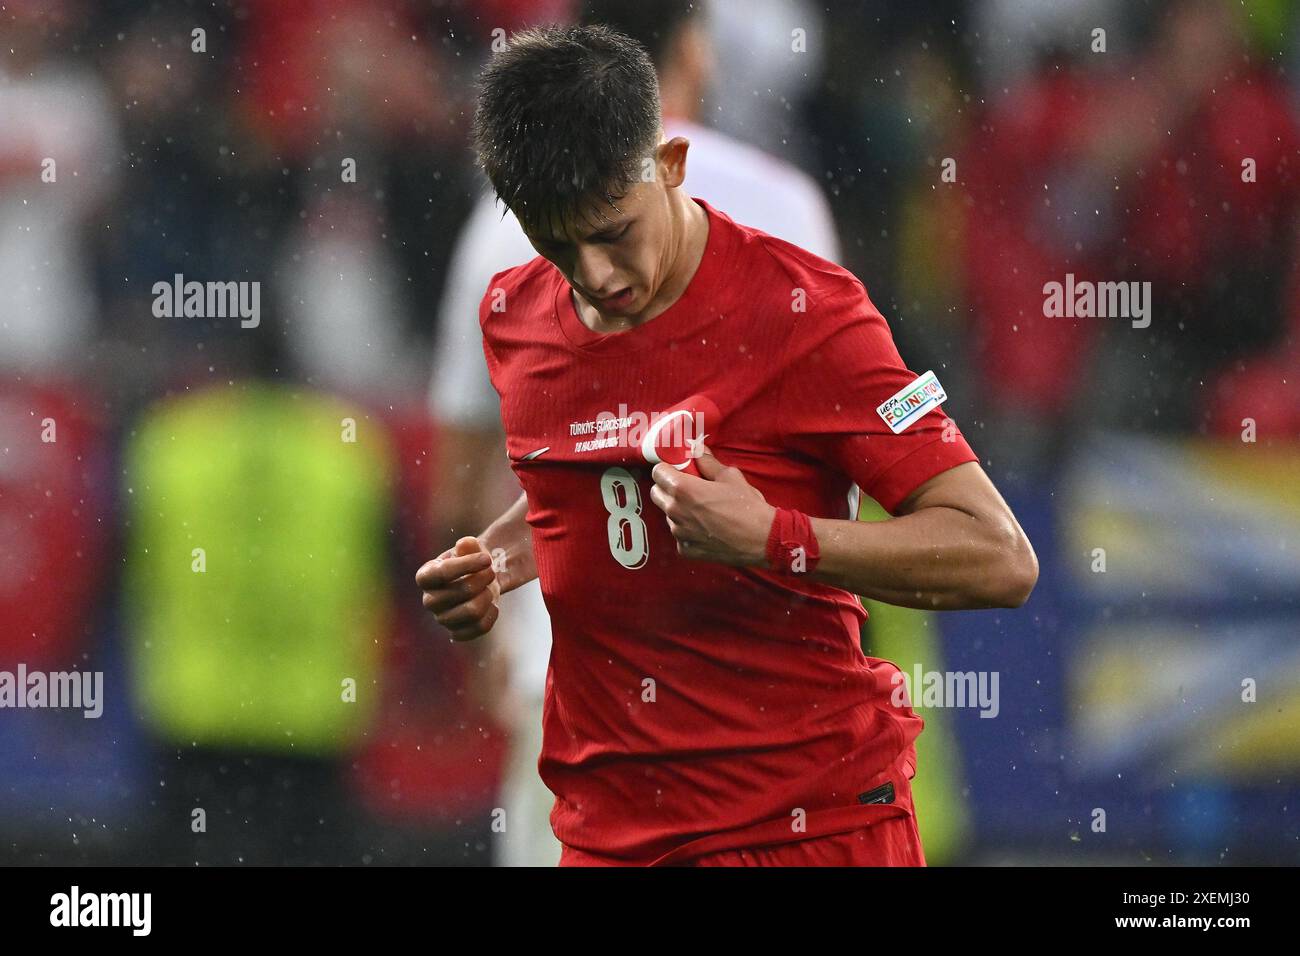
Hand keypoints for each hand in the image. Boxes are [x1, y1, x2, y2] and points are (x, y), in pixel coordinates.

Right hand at [415, 536, 501, 640]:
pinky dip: (491, 615)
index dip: (467, 565)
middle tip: (491, 572)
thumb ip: (468, 545)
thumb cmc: (470, 561)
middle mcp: (429, 600)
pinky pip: (479, 628)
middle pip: (462, 592)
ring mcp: (442, 619)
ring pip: (472, 612)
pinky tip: (493, 605)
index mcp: (426, 576)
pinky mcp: (457, 632)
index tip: (487, 559)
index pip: (441, 573)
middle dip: (482, 579)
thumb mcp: (469, 548)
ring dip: (488, 597)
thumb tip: (465, 544)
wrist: (479, 578)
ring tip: (491, 589)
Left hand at [648, 446, 775, 566]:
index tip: (677, 470)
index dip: (667, 469)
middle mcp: (675, 511)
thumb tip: (696, 449)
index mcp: (683, 489)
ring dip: (678, 510)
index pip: (657, 472)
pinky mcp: (685, 549)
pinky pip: (679, 535)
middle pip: (656, 493)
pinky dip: (688, 530)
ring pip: (668, 515)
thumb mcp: (730, 476)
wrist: (762, 540)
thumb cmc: (747, 506)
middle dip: (668, 488)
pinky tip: (706, 529)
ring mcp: (679, 533)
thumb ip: (707, 462)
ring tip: (702, 511)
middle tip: (688, 488)